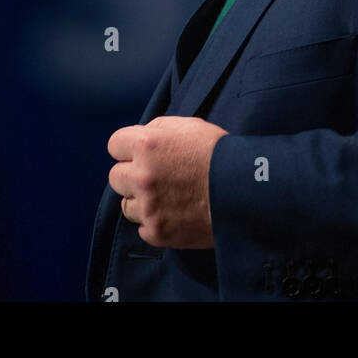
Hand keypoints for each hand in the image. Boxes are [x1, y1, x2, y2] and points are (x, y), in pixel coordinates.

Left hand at [107, 115, 227, 248]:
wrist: (242, 190)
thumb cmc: (218, 154)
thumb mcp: (189, 126)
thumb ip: (159, 129)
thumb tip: (142, 136)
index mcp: (147, 145)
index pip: (114, 145)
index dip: (128, 148)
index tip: (138, 154)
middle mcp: (142, 176)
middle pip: (116, 176)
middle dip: (132, 175)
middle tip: (155, 176)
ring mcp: (148, 207)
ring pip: (126, 205)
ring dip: (141, 201)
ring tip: (166, 197)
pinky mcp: (157, 232)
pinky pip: (142, 227)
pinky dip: (154, 222)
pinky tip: (173, 213)